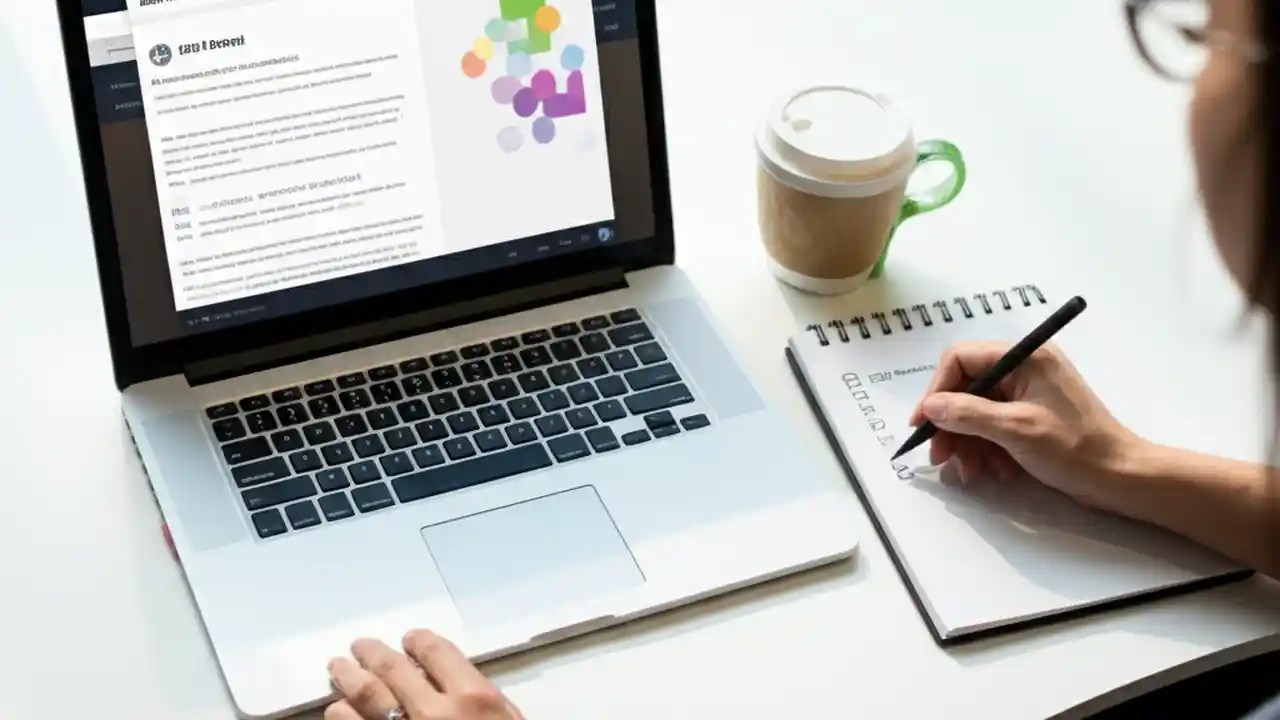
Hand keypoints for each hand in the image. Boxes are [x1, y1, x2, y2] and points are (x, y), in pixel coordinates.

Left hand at [326, 630, 522, 719]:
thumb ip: (484, 705)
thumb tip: (454, 683)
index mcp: (475, 701)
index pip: (438, 654)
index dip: (419, 642)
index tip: (409, 639)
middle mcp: (435, 714)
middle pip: (393, 670)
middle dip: (371, 654)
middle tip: (358, 647)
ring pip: (365, 699)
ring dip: (348, 683)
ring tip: (339, 673)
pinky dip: (342, 719)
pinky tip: (337, 712)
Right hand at [908, 341, 1139, 510]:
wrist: (1120, 478)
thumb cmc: (1074, 448)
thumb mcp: (1015, 429)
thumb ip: (967, 414)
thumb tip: (930, 408)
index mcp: (1023, 358)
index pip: (960, 359)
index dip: (937, 390)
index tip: (923, 424)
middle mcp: (1023, 369)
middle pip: (965, 389)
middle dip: (950, 425)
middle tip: (940, 457)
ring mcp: (1027, 394)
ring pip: (975, 412)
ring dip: (967, 443)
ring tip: (971, 472)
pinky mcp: (1030, 417)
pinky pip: (993, 427)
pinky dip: (986, 449)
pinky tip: (993, 472)